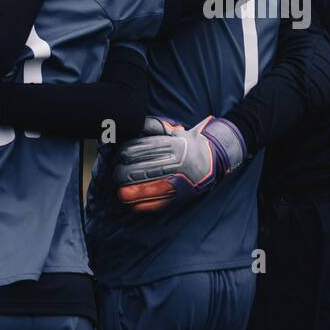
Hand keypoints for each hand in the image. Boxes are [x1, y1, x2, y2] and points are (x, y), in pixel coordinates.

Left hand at [115, 115, 245, 211]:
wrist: (213, 158)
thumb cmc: (186, 144)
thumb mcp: (172, 131)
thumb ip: (152, 127)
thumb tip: (131, 126)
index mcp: (172, 145)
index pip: (141, 150)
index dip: (125, 154)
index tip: (118, 157)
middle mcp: (176, 162)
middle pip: (141, 170)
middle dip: (123, 174)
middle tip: (116, 175)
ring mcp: (180, 179)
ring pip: (149, 188)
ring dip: (131, 192)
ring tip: (121, 192)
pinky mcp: (182, 194)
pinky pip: (161, 202)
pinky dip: (145, 204)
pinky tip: (133, 204)